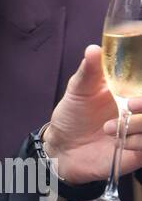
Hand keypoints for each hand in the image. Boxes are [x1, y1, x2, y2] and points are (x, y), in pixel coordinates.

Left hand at [42, 45, 141, 183]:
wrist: (65, 148)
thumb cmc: (73, 114)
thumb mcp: (79, 89)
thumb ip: (89, 70)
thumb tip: (93, 49)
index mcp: (131, 88)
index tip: (136, 85)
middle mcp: (140, 108)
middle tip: (130, 105)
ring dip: (141, 123)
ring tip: (109, 128)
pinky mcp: (141, 151)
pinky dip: (139, 142)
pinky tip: (119, 143)